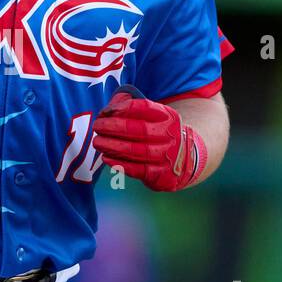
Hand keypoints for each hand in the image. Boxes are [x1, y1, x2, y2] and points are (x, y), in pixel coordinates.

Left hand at [91, 91, 205, 191]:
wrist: (184, 160)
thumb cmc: (158, 134)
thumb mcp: (153, 116)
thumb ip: (131, 107)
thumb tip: (108, 110)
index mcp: (167, 116)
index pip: (144, 107)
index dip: (122, 108)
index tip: (105, 112)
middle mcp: (168, 135)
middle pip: (138, 130)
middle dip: (113, 127)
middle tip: (97, 126)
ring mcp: (166, 155)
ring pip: (136, 151)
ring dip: (112, 146)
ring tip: (97, 142)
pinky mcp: (160, 174)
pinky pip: (137, 169)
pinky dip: (119, 164)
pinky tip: (106, 158)